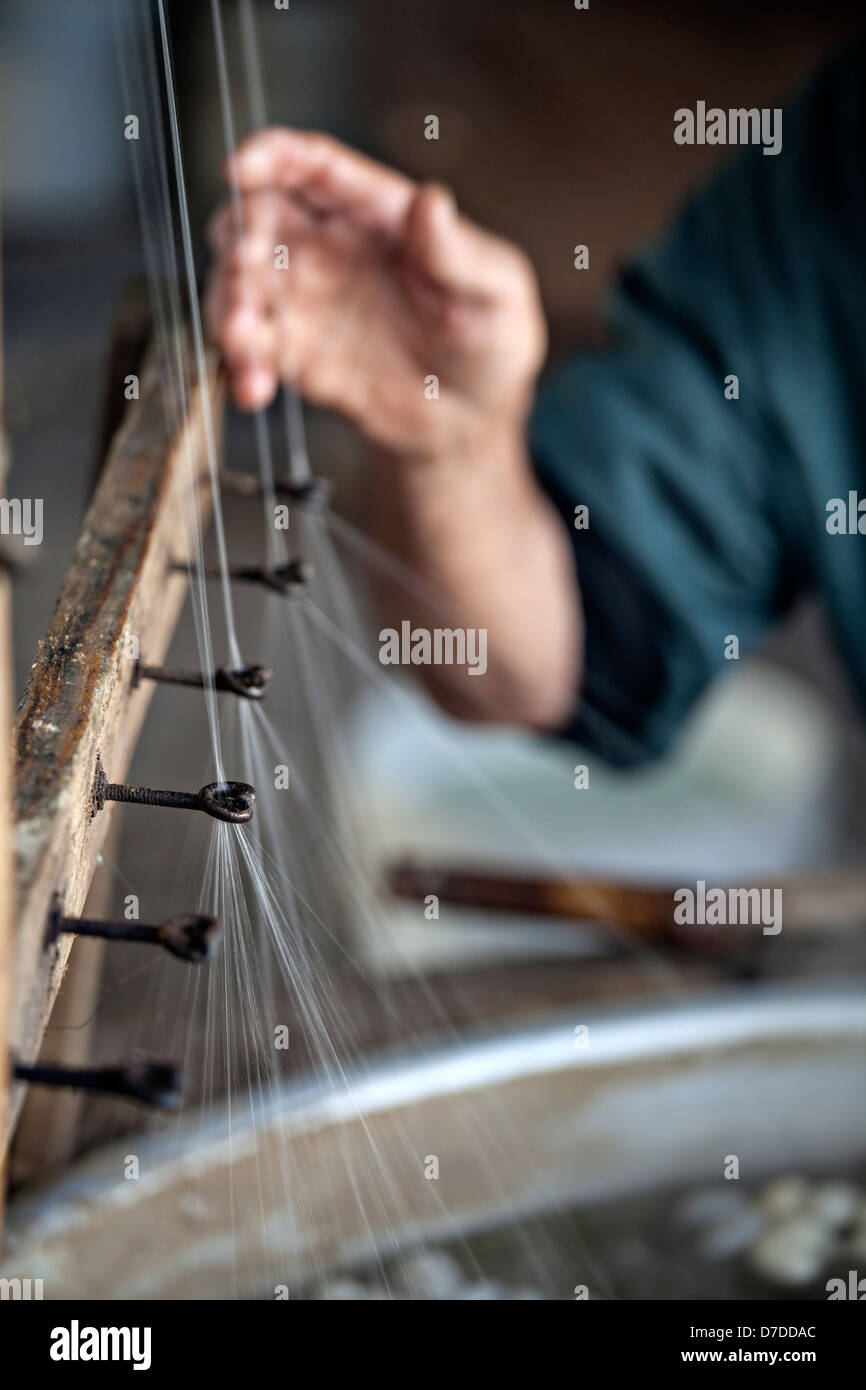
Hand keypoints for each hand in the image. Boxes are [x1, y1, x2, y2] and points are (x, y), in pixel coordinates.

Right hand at [205, 129, 546, 457]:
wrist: (472, 418)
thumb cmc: (492, 340)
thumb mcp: (495, 292)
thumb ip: (458, 253)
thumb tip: (431, 202)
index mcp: (376, 213)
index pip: (314, 166)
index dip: (272, 155)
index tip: (238, 166)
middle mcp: (329, 247)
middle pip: (259, 219)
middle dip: (239, 238)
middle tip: (247, 271)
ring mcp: (306, 301)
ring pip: (238, 284)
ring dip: (227, 307)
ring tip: (243, 343)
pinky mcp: (294, 354)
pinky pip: (249, 349)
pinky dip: (240, 366)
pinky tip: (255, 388)